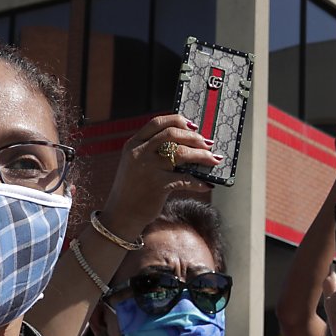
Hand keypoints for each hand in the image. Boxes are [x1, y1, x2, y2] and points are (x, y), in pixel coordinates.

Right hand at [102, 114, 216, 234]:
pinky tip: (207, 185)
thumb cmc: (134, 188)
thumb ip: (152, 151)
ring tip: (214, 159)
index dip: (177, 120)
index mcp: (133, 144)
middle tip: (207, 143)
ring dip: (202, 155)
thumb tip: (187, 145)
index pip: (157, 123)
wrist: (121, 215)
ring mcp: (148, 168)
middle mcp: (139, 153)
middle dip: (194, 137)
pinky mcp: (157, 185)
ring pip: (181, 153)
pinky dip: (199, 182)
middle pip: (171, 134)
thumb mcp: (136, 164)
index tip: (193, 125)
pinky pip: (185, 179)